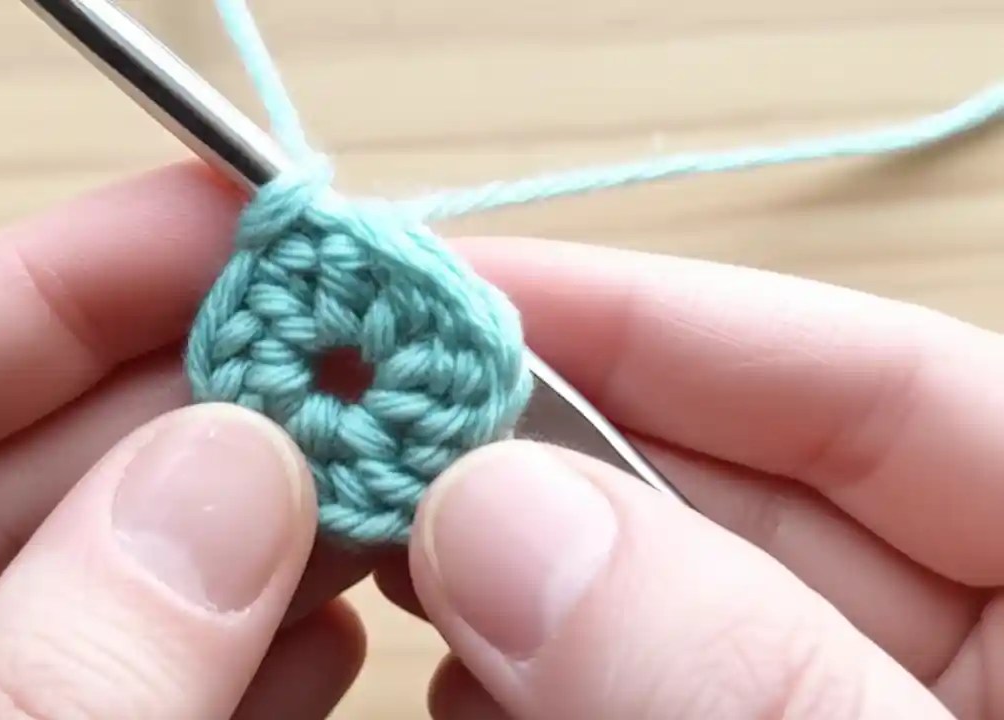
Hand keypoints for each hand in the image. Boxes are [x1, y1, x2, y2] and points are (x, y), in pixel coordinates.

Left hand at [0, 164, 369, 718]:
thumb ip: (63, 674)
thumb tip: (233, 475)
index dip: (33, 288)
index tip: (221, 224)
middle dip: (186, 411)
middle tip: (349, 349)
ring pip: (82, 590)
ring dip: (239, 532)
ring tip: (376, 466)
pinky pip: (122, 698)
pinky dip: (231, 665)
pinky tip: (322, 625)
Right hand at [375, 238, 1000, 718]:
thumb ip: (737, 667)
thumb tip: (503, 516)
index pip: (886, 388)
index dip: (670, 318)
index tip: (469, 291)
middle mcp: (975, 653)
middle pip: (746, 489)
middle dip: (560, 452)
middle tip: (389, 421)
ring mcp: (853, 716)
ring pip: (672, 601)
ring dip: (526, 570)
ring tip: (397, 546)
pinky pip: (642, 702)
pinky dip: (540, 687)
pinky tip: (462, 679)